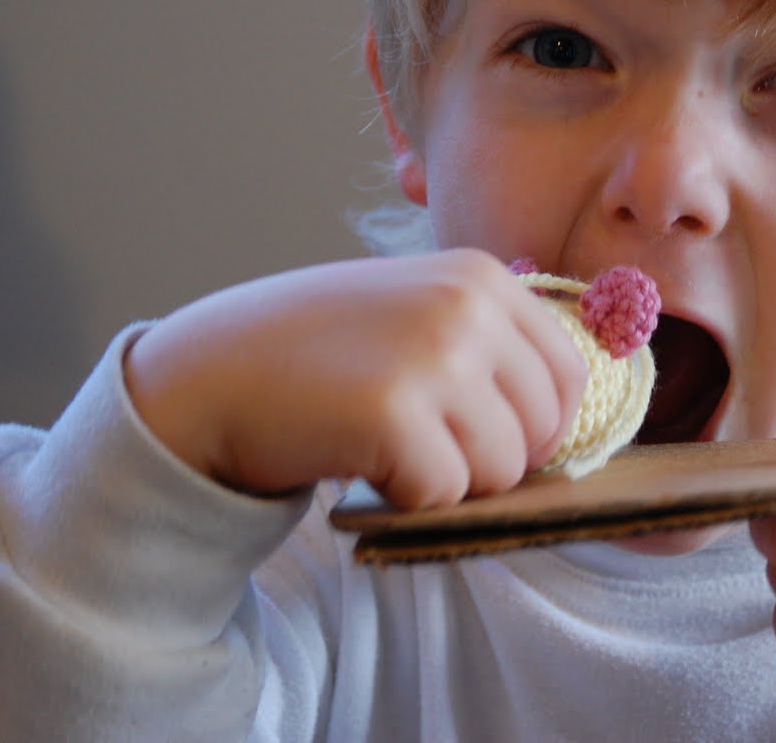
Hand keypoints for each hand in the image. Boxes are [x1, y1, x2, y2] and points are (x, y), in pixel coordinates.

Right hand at [124, 249, 586, 507]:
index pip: (569, 374)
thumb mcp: (414, 311)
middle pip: (543, 429)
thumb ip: (487, 345)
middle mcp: (468, 304)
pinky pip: (446, 494)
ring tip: (386, 448)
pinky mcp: (395, 412)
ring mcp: (435, 354)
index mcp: (481, 276)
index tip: (482, 436)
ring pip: (503, 469)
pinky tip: (361, 463)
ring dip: (448, 482)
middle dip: (492, 459)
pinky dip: (407, 499)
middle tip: (421, 447)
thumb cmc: (314, 354)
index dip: (536, 425)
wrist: (207, 373)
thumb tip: (567, 421)